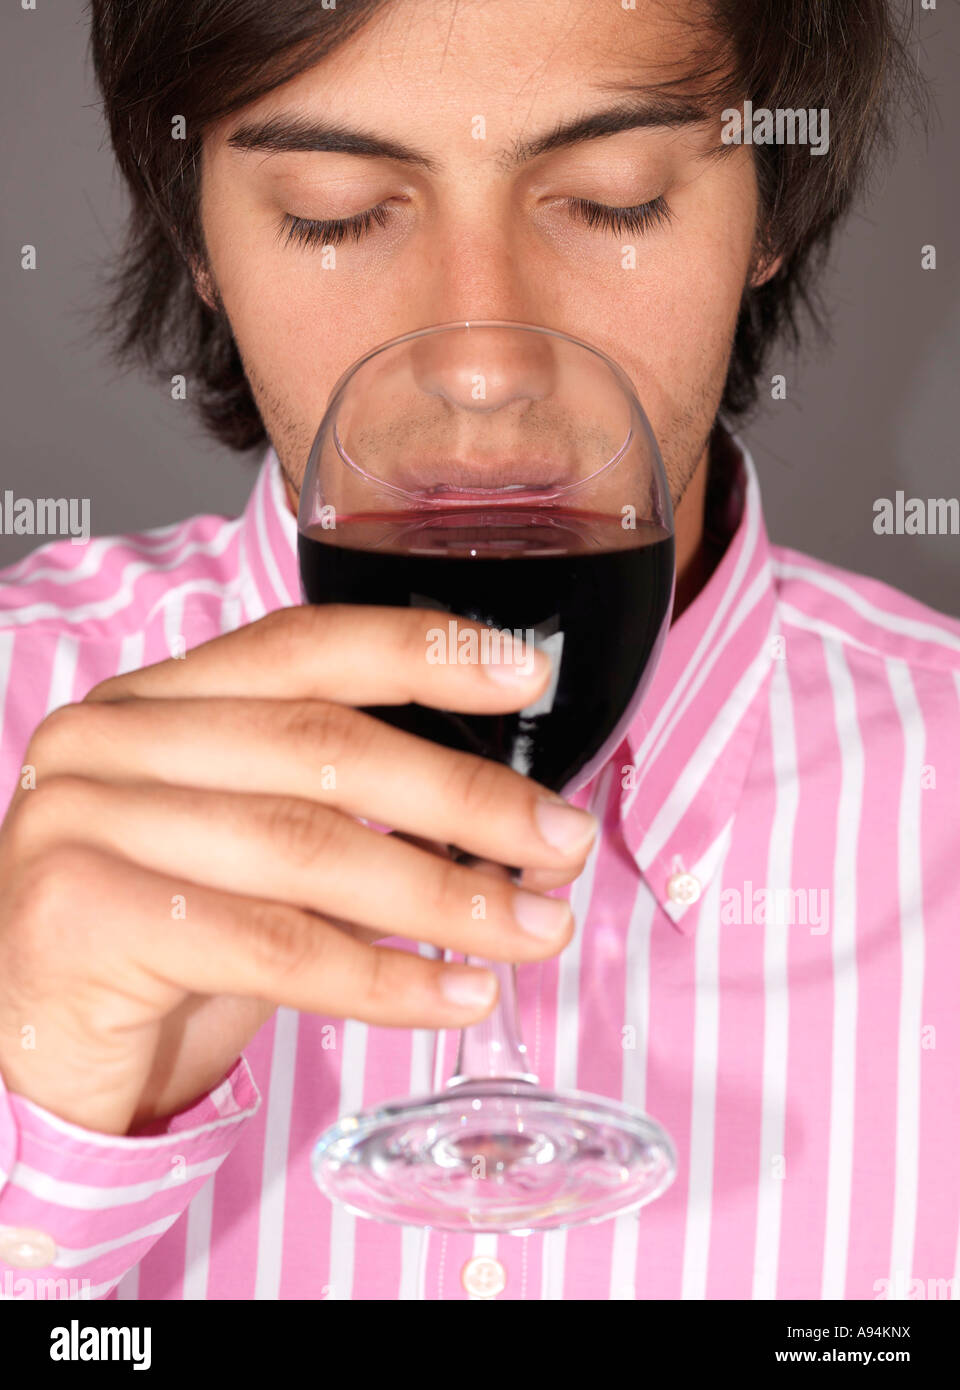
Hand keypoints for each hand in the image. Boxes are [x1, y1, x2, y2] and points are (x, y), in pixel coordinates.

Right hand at [0, 605, 596, 1134]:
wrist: (31, 1051)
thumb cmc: (157, 943)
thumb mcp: (253, 859)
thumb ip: (344, 820)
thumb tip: (505, 826)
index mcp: (155, 700)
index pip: (301, 646)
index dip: (421, 653)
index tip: (527, 676)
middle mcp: (110, 739)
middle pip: (320, 746)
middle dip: (464, 798)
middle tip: (560, 843)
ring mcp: (83, 818)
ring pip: (306, 849)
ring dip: (445, 897)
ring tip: (535, 929)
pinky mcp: (82, 913)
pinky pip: (271, 946)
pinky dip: (382, 980)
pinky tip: (457, 996)